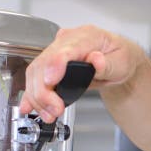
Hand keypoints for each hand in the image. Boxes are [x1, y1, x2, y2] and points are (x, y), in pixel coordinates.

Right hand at [21, 25, 143, 121]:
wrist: (116, 61)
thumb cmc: (120, 58)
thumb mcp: (122, 62)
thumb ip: (108, 63)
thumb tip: (96, 60)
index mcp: (87, 36)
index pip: (66, 48)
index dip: (55, 64)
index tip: (50, 81)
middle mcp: (67, 41)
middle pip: (45, 62)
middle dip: (44, 90)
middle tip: (54, 110)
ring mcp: (56, 51)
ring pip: (36, 72)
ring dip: (38, 96)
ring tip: (49, 114)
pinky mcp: (50, 64)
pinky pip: (35, 78)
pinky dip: (30, 94)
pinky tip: (27, 107)